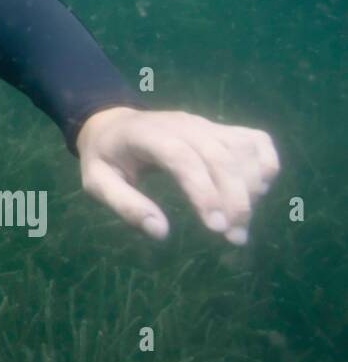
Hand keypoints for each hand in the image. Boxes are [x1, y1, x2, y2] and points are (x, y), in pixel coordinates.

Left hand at [74, 107, 279, 242]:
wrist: (114, 125)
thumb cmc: (106, 158)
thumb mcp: (96, 182)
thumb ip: (124, 205)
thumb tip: (160, 232)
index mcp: (144, 134)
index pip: (181, 156)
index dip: (203, 191)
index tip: (215, 228)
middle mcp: (181, 124)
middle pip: (219, 155)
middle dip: (234, 200)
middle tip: (233, 237)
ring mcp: (205, 123)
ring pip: (242, 150)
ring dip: (252, 190)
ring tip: (240, 226)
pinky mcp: (221, 128)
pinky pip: (257, 141)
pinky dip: (265, 167)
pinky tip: (256, 194)